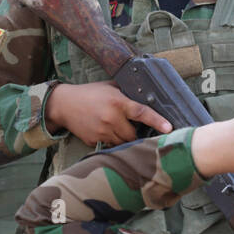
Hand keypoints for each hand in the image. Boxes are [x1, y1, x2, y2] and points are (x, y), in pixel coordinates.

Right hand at [46, 82, 172, 145]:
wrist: (64, 104)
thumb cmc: (90, 93)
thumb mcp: (110, 88)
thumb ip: (127, 93)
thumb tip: (148, 98)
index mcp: (118, 102)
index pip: (142, 113)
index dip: (157, 121)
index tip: (169, 128)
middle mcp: (111, 118)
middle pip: (133, 134)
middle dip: (134, 131)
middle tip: (128, 124)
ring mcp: (102, 132)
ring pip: (123, 143)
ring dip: (123, 138)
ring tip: (114, 126)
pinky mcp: (95, 141)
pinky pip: (110, 146)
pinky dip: (111, 141)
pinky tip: (103, 130)